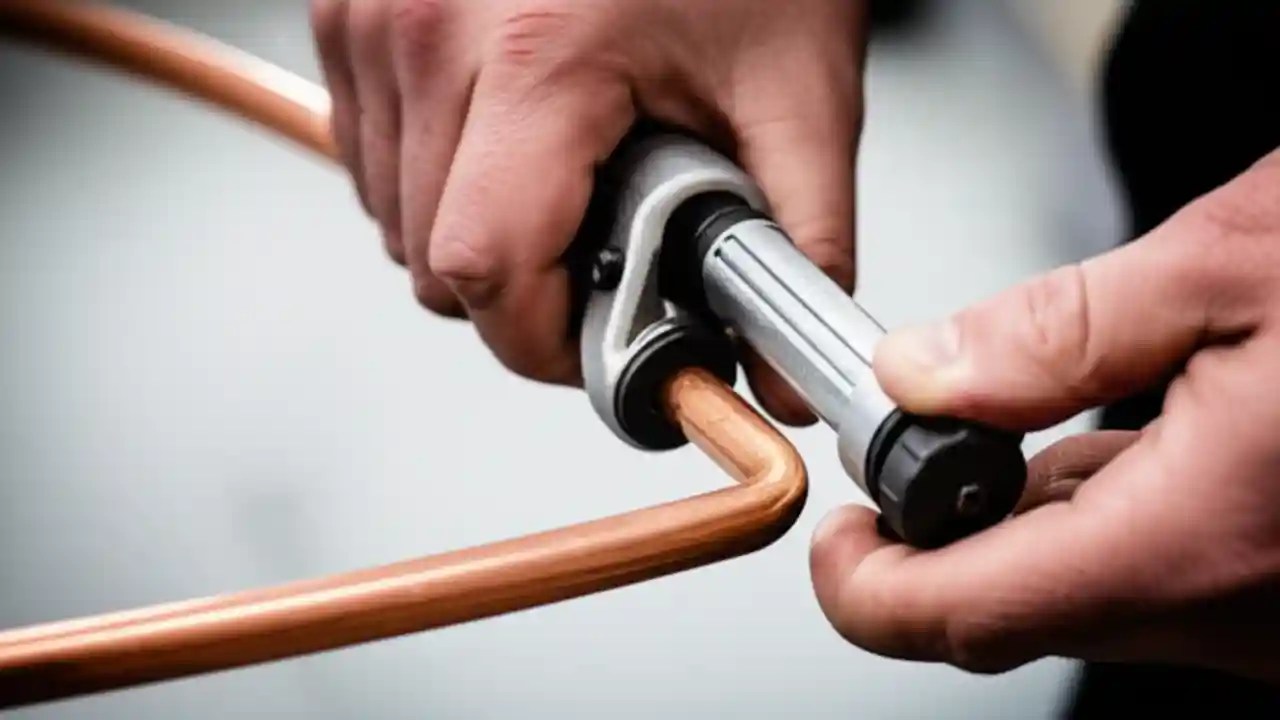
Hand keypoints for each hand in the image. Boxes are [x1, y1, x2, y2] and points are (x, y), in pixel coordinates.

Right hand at [309, 0, 868, 424]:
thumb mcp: (795, 84)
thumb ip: (798, 243)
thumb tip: (785, 371)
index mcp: (539, 55)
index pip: (487, 267)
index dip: (544, 340)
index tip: (599, 344)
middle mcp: (429, 31)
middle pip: (435, 263)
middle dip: (524, 295)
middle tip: (604, 253)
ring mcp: (375, 16)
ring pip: (395, 218)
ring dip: (476, 236)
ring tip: (564, 178)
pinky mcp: (352, 9)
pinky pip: (370, 154)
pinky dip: (434, 179)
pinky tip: (508, 141)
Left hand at [810, 148, 1279, 680]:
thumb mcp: (1232, 268)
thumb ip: (1058, 333)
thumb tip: (926, 372)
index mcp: (1204, 541)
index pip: (972, 619)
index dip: (870, 594)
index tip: (832, 548)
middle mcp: (1246, 613)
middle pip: (1023, 612)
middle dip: (942, 542)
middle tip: (905, 461)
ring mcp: (1277, 623)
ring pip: (1095, 595)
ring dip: (1026, 526)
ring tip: (1004, 436)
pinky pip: (1165, 579)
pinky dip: (1107, 522)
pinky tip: (1112, 451)